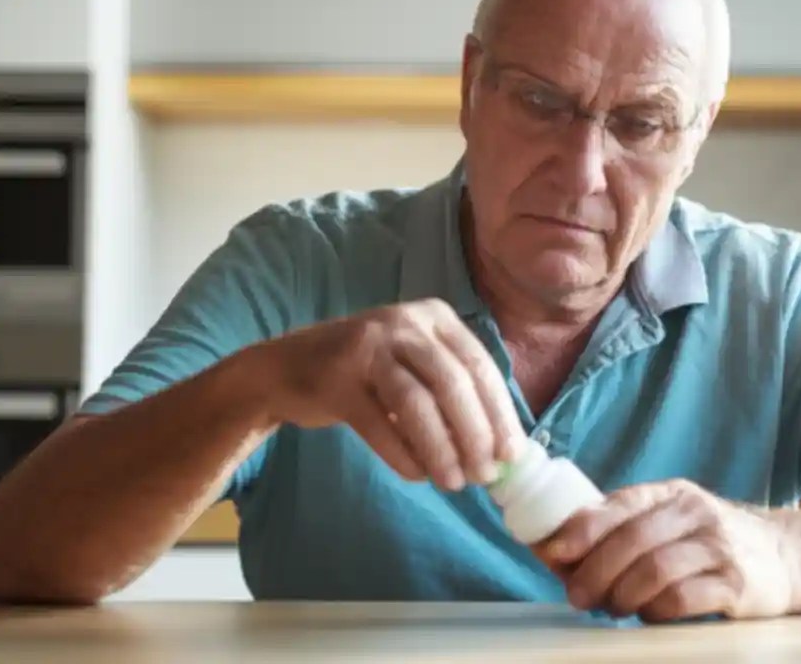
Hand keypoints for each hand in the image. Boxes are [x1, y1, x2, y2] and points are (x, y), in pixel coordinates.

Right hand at [248, 298, 524, 489]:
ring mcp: (367, 347)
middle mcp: (404, 323)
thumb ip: (456, 394)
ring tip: (453, 483)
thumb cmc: (369, 373)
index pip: (480, 366)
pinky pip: (379, 425)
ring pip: (417, 404)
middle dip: (475, 435)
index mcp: (435, 317)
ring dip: (441, 450)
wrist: (287, 368)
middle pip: (453, 384)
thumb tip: (502, 448)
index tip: (513, 454)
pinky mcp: (336, 379)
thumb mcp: (418, 365)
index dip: (500, 414)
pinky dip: (404, 456)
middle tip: (485, 475)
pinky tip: (418, 476)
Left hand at [536, 480, 800, 621]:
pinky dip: (656, 611)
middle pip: (634, 540)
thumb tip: (551, 548)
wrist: (784, 558)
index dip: (583, 527)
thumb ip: (618, 531)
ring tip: (613, 608)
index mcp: (671, 495)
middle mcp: (696, 514)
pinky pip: (684, 599)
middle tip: (578, 596)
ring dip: (623, 595)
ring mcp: (719, 547)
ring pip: (656, 570)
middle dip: (596, 571)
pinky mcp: (736, 584)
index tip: (554, 551)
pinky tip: (649, 615)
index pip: (621, 504)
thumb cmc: (708, 543)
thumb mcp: (668, 523)